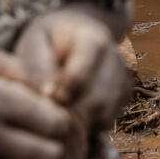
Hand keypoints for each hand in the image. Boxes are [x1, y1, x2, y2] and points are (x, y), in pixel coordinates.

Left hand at [16, 4, 135, 129]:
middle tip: (49, 116)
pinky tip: (70, 115)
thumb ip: (38, 66)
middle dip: (69, 114)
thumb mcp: (35, 42)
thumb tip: (48, 96)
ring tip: (57, 116)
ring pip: (104, 115)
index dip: (61, 93)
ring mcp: (123, 77)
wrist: (73, 33)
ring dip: (77, 123)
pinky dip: (86, 125)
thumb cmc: (49, 39)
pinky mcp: (124, 95)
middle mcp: (115, 59)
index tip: (46, 97)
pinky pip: (106, 121)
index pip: (81, 76)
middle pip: (97, 101)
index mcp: (93, 40)